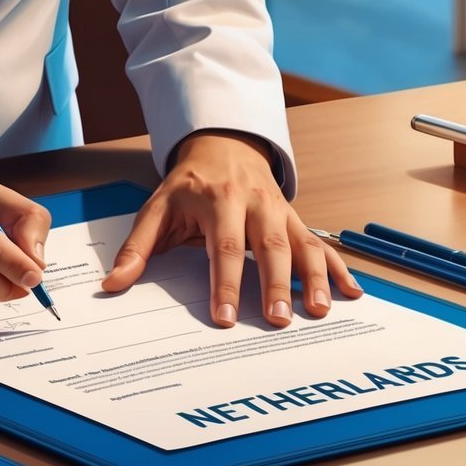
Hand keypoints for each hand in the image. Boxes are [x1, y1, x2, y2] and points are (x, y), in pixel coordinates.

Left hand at [101, 132, 362, 327]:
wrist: (223, 145)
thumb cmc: (188, 185)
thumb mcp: (157, 207)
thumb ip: (137, 247)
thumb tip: (113, 284)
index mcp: (219, 201)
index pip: (224, 246)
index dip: (224, 283)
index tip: (223, 317)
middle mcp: (255, 203)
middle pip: (270, 247)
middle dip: (276, 285)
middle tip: (277, 320)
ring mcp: (280, 210)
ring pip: (302, 244)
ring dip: (315, 278)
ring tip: (321, 309)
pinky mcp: (294, 218)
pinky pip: (320, 243)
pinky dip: (338, 267)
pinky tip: (351, 291)